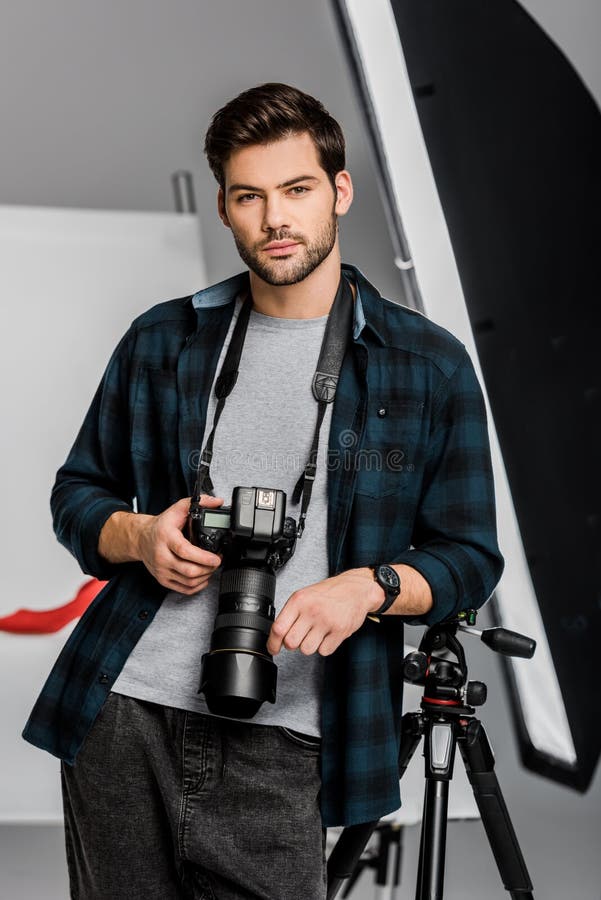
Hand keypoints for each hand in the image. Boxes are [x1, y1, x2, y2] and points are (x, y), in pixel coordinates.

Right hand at [137, 496, 223, 594]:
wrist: (141, 538)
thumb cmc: (161, 526)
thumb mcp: (177, 509)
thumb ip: (199, 502)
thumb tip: (217, 502)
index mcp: (166, 537)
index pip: (185, 551)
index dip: (203, 557)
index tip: (216, 558)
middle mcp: (162, 556)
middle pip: (189, 571)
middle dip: (209, 568)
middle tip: (217, 561)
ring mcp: (161, 570)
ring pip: (188, 581)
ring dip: (205, 576)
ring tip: (211, 568)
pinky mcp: (163, 580)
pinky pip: (184, 589)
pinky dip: (198, 586)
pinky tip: (203, 578)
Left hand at [266, 568, 380, 656]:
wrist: (356, 589)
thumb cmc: (328, 593)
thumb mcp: (304, 596)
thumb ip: (290, 614)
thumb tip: (276, 636)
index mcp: (299, 600)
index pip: (278, 628)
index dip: (272, 643)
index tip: (273, 649)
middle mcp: (312, 610)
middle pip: (291, 643)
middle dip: (293, 644)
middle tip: (299, 637)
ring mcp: (327, 621)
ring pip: (307, 650)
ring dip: (309, 645)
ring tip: (316, 633)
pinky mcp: (340, 631)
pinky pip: (324, 651)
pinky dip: (325, 646)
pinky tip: (328, 634)